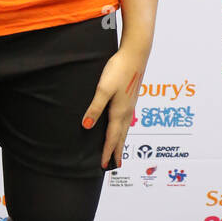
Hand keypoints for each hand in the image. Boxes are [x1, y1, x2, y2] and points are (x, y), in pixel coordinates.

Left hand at [81, 48, 146, 169]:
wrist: (135, 55)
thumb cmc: (118, 70)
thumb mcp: (103, 89)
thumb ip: (95, 108)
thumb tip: (86, 126)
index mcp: (119, 112)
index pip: (111, 138)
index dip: (107, 152)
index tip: (103, 165)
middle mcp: (127, 112)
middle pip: (121, 137)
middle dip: (116, 151)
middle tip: (113, 165)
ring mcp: (130, 106)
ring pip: (125, 129)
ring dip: (120, 142)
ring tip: (118, 151)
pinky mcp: (130, 99)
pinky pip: (126, 121)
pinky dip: (123, 130)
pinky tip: (121, 127)